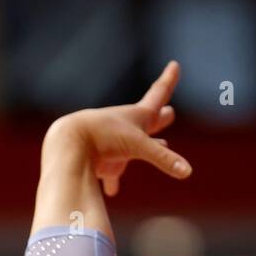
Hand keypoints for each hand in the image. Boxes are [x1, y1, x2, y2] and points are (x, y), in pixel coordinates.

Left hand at [50, 60, 191, 195]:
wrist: (68, 144)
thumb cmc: (103, 137)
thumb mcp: (138, 147)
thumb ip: (164, 159)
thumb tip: (187, 172)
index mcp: (137, 115)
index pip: (159, 93)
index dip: (169, 80)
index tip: (174, 64)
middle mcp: (125, 126)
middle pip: (148, 120)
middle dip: (160, 117)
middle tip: (168, 111)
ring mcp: (112, 144)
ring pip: (132, 146)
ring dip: (146, 146)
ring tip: (161, 143)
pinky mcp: (99, 161)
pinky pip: (110, 173)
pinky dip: (112, 180)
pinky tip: (111, 190)